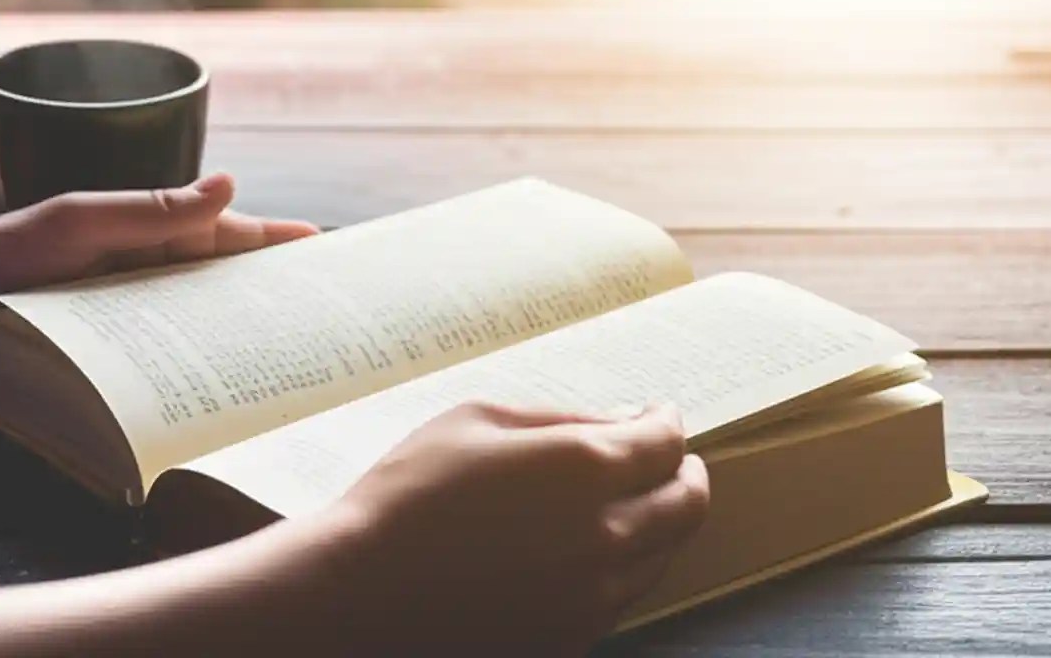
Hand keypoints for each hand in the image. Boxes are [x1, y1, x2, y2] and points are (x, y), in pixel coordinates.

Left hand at [0, 173, 316, 391]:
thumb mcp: (74, 224)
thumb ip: (148, 210)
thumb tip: (230, 186)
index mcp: (139, 238)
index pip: (221, 235)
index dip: (271, 240)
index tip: (323, 245)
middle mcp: (140, 279)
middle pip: (221, 283)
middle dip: (272, 291)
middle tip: (329, 309)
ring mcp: (126, 324)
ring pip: (200, 327)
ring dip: (244, 338)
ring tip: (297, 357)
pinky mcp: (108, 365)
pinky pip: (167, 367)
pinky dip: (201, 375)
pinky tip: (228, 396)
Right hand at [331, 402, 709, 656]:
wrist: (361, 595)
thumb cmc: (408, 496)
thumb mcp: (476, 422)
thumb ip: (560, 419)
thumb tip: (618, 425)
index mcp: (584, 469)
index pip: (666, 443)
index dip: (667, 422)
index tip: (657, 416)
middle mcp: (606, 537)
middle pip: (688, 503)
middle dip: (684, 472)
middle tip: (668, 460)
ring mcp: (593, 597)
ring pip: (663, 554)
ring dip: (658, 521)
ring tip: (628, 501)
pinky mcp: (573, 637)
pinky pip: (624, 596)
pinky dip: (624, 565)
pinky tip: (588, 549)